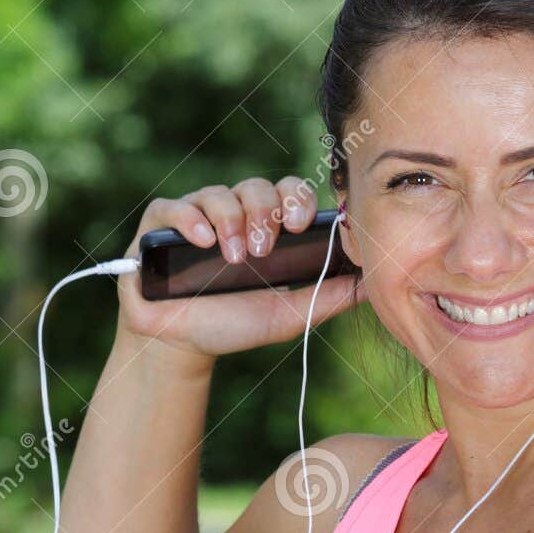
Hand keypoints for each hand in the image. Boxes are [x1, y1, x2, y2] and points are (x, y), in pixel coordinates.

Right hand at [116, 177, 363, 361]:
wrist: (183, 345)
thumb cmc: (236, 324)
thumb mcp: (290, 314)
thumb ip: (330, 296)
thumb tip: (373, 282)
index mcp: (268, 225)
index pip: (289, 192)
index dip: (298, 200)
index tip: (302, 227)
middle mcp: (234, 211)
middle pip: (257, 187)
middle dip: (266, 212)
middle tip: (265, 248)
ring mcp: (197, 215)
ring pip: (219, 194)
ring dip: (231, 221)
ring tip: (234, 257)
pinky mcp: (160, 224)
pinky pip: (175, 206)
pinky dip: (191, 220)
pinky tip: (203, 241)